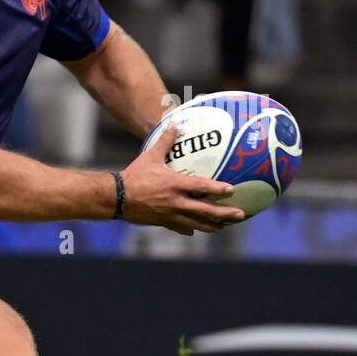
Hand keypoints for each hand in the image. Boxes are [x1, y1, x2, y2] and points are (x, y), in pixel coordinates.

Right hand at [119, 125, 246, 235]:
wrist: (116, 197)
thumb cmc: (134, 175)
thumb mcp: (150, 156)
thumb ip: (165, 141)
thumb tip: (175, 124)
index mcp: (175, 185)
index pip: (202, 187)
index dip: (218, 189)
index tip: (232, 189)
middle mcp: (176, 202)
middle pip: (206, 211)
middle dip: (225, 214)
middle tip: (240, 215)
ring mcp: (170, 214)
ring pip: (197, 223)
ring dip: (212, 225)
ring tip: (223, 226)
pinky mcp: (162, 222)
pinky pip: (180, 227)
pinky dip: (190, 229)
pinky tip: (195, 231)